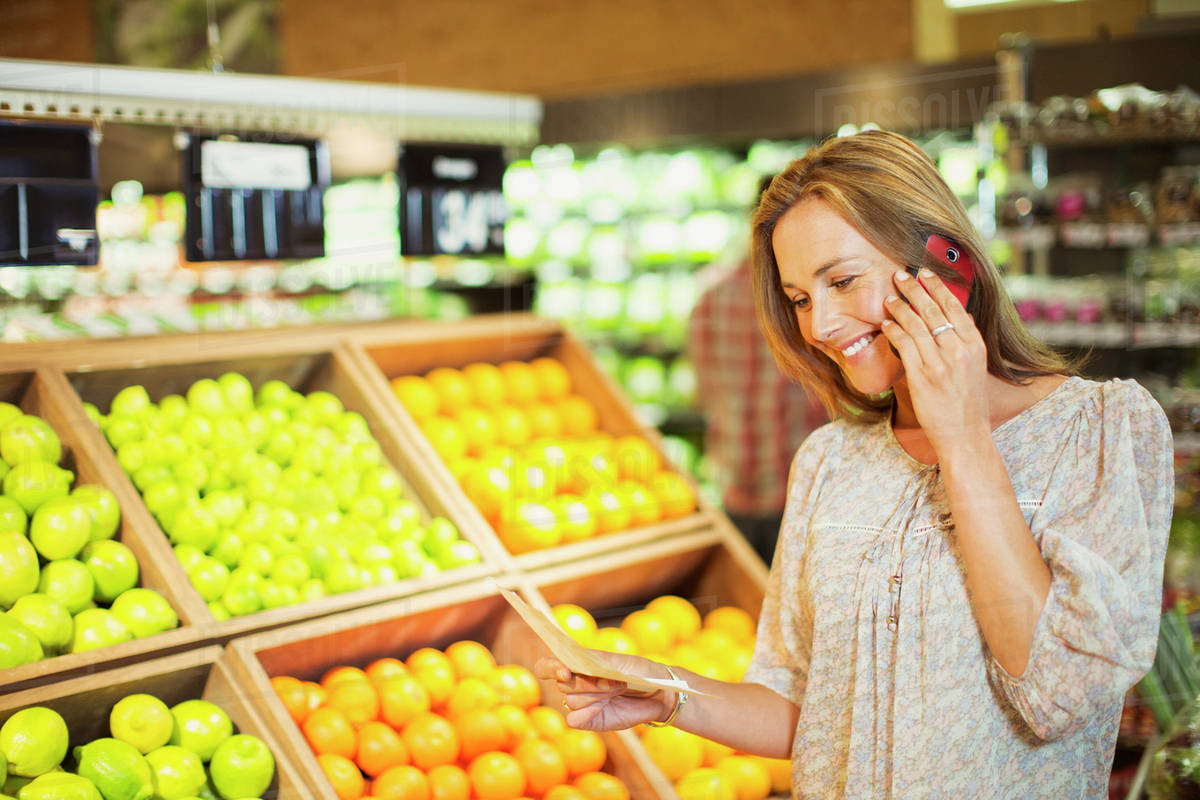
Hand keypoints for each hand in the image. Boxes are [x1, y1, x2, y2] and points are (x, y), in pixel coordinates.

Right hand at [534, 651, 674, 731]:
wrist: (657, 693)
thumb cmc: (638, 671)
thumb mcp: (620, 662)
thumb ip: (596, 664)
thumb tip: (575, 672)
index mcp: (578, 663)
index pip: (547, 665)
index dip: (550, 667)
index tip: (565, 672)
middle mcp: (575, 683)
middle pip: (562, 684)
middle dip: (587, 683)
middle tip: (612, 682)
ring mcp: (581, 702)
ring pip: (571, 701)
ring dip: (594, 697)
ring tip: (615, 693)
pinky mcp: (588, 721)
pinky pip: (574, 719)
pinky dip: (588, 714)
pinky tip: (604, 709)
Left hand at [881, 268, 988, 450]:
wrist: (965, 434)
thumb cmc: (967, 401)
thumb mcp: (975, 366)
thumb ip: (965, 341)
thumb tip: (956, 317)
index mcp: (975, 345)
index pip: (955, 307)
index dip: (938, 287)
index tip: (925, 272)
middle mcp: (960, 351)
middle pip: (934, 310)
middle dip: (915, 289)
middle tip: (900, 275)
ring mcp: (941, 363)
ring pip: (917, 325)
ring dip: (900, 308)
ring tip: (889, 297)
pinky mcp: (923, 377)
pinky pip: (905, 345)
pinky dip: (894, 330)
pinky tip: (886, 323)